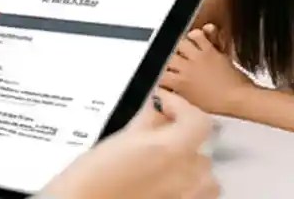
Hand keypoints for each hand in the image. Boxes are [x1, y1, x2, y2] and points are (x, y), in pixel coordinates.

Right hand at [42, 91, 219, 198]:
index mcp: (172, 150)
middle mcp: (187, 176)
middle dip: (181, 138)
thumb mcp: (117, 141)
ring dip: (187, 166)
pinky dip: (183, 187)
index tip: (163, 105)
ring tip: (160, 163)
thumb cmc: (90, 180)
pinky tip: (160, 185)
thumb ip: (145, 122)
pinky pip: (194, 196)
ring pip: (202, 177)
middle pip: (200, 149)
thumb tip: (156, 109)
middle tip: (155, 134)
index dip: (181, 107)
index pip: (198, 121)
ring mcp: (187, 198)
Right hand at [160, 25, 255, 114]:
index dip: (160, 75)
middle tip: (172, 63)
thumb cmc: (220, 104)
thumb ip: (181, 92)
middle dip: (168, 60)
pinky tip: (197, 38)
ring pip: (181, 42)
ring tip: (183, 49)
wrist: (238, 98)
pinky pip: (200, 34)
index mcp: (180, 83)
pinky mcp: (211, 50)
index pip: (161, 74)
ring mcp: (199, 57)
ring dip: (181, 46)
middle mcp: (187, 67)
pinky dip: (198, 34)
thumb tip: (174, 88)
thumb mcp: (194, 102)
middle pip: (168, 56)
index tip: (163, 76)